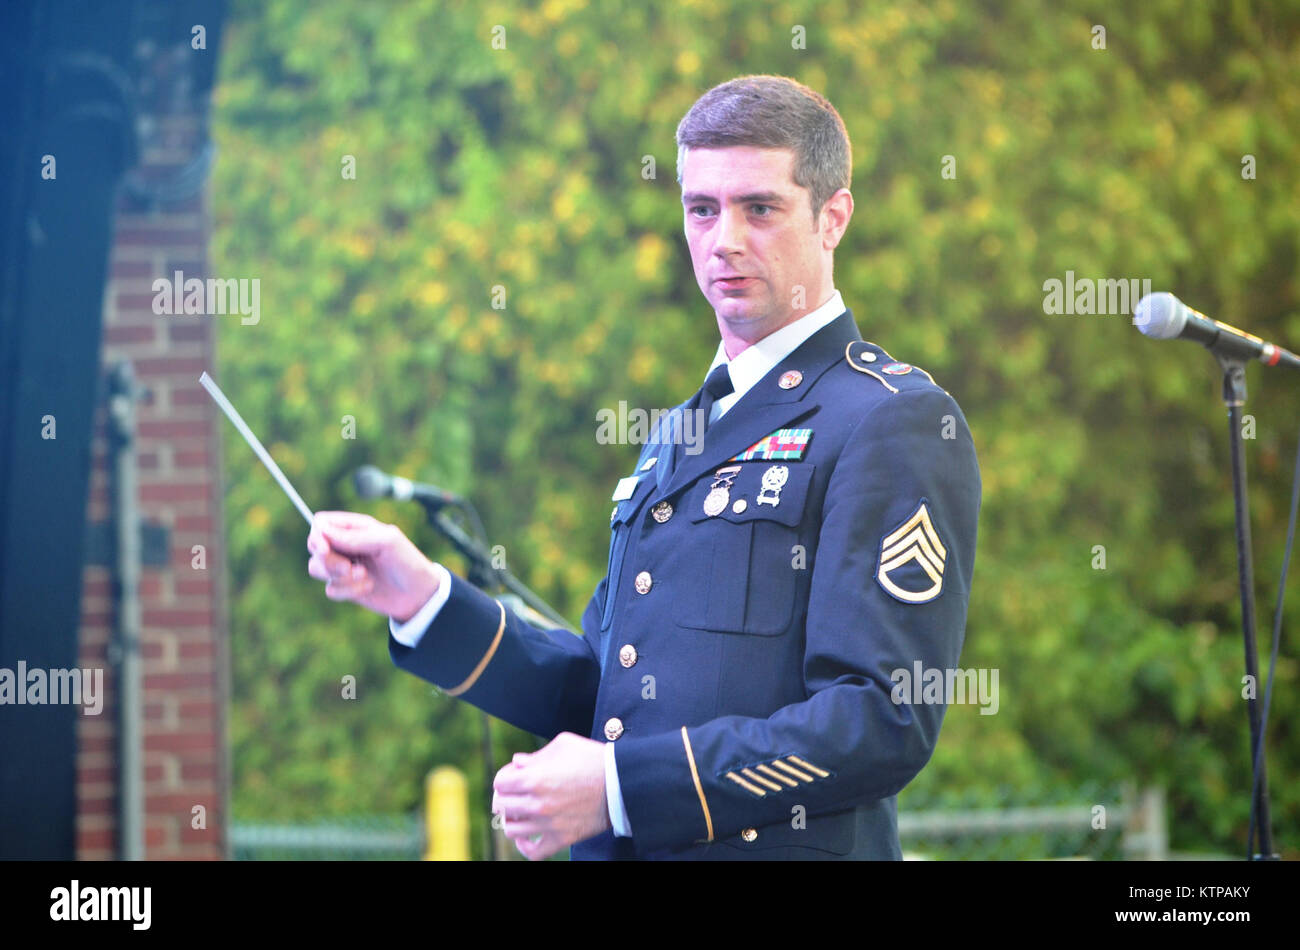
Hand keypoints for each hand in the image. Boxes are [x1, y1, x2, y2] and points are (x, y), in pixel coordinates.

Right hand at [306, 511, 439, 621]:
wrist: (419, 594)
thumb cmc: (407, 561)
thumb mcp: (387, 542)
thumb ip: (355, 537)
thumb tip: (323, 532)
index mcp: (356, 527)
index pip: (321, 523)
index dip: (317, 535)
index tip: (326, 549)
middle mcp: (346, 544)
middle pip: (313, 546)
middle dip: (328, 560)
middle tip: (349, 568)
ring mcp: (343, 566)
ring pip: (316, 568)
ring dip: (339, 576)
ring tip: (364, 576)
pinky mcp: (345, 587)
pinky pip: (330, 590)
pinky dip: (348, 591)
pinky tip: (368, 588)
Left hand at [491, 732, 610, 859]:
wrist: (622, 782)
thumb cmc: (593, 758)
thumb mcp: (564, 744)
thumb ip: (536, 754)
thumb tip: (517, 763)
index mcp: (535, 778)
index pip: (499, 783)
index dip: (505, 777)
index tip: (514, 776)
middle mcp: (537, 804)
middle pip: (501, 806)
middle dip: (506, 796)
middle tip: (516, 793)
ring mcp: (548, 824)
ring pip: (511, 830)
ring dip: (512, 819)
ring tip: (521, 812)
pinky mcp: (562, 839)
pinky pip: (532, 853)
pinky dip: (524, 847)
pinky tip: (526, 837)